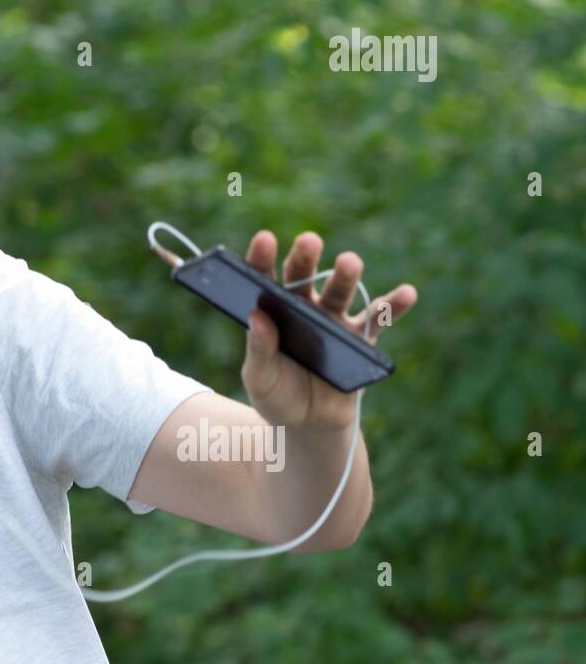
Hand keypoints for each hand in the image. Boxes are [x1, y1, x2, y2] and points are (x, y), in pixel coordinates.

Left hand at [239, 229, 416, 429]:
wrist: (310, 425)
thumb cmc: (278, 396)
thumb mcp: (260, 379)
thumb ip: (259, 350)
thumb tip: (256, 316)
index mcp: (272, 312)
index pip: (263, 279)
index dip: (262, 258)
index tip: (265, 238)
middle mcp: (303, 308)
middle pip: (303, 278)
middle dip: (305, 258)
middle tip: (309, 240)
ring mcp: (335, 321)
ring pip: (340, 292)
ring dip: (345, 276)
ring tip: (350, 262)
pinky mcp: (361, 339)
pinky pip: (379, 319)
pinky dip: (394, 305)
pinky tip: (406, 293)